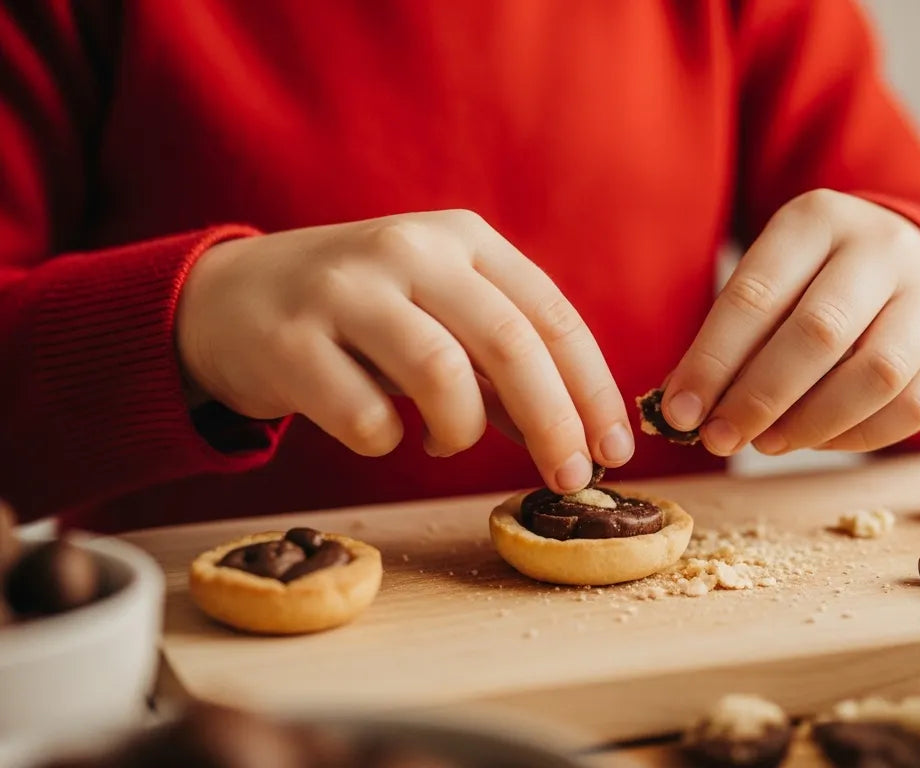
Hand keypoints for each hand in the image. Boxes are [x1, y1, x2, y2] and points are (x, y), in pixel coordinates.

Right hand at [176, 210, 632, 492]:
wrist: (225, 300)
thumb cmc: (359, 318)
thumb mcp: (439, 315)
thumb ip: (504, 366)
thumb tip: (581, 435)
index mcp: (462, 238)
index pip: (551, 315)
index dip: (593, 389)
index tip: (617, 450)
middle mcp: (408, 249)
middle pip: (510, 343)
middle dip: (556, 423)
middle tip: (572, 481)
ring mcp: (344, 289)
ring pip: (441, 375)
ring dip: (462, 432)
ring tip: (448, 443)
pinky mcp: (288, 340)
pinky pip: (365, 416)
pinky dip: (387, 442)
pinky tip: (381, 432)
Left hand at [661, 190, 919, 455]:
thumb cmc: (821, 280)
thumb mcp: (776, 276)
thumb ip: (734, 333)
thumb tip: (685, 405)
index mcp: (817, 219)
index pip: (756, 294)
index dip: (713, 360)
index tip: (678, 412)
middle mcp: (881, 247)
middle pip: (817, 333)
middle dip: (758, 397)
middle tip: (719, 437)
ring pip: (875, 373)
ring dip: (810, 422)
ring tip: (765, 442)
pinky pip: (913, 405)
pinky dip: (858, 436)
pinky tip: (817, 440)